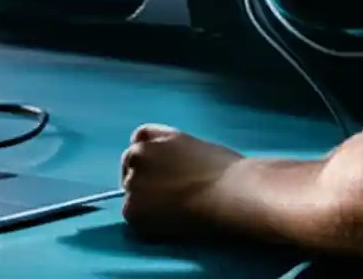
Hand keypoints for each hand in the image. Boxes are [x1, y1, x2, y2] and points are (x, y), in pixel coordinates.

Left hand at [120, 124, 243, 240]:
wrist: (232, 194)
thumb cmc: (229, 173)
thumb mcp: (199, 148)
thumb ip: (176, 152)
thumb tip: (173, 167)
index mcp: (156, 137)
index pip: (140, 139)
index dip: (149, 153)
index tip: (158, 167)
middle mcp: (138, 154)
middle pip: (130, 164)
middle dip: (143, 176)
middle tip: (165, 196)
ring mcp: (132, 181)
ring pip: (131, 192)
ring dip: (145, 200)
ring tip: (174, 211)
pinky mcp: (132, 209)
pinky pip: (134, 217)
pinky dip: (148, 223)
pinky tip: (171, 224)